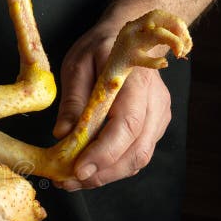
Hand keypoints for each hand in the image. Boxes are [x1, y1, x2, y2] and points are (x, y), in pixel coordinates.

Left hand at [52, 20, 172, 190]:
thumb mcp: (77, 65)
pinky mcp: (154, 126)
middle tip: (67, 181)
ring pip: (138, 158)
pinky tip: (89, 170)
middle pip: (135, 150)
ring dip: (105, 176)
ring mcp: (159, 116)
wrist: (132, 38)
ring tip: (72, 180)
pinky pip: (136, 154)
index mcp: (137, 82)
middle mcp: (155, 102)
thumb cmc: (101, 47)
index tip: (78, 170)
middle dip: (101, 173)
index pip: (127, 125)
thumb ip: (73, 100)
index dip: (104, 152)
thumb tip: (62, 134)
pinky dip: (113, 168)